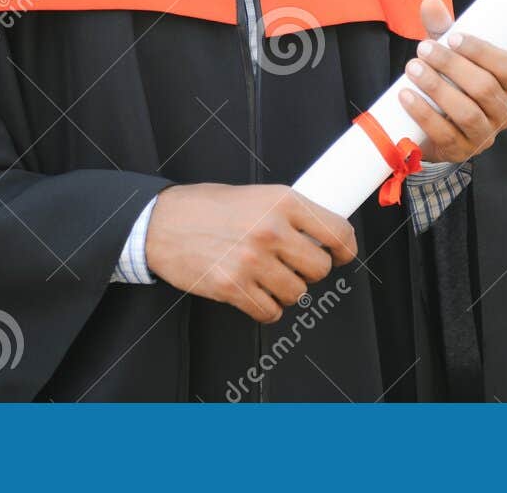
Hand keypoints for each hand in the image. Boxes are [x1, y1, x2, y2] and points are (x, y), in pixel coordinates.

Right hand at [143, 183, 356, 323]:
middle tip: (294, 265)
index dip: (345, 249)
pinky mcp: (233, 287)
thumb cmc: (207, 207)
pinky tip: (255, 293)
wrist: (161, 222)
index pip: (337, 232)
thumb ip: (289, 213)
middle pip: (319, 269)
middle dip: (310, 271)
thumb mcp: (257, 195)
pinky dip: (267, 308)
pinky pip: (270, 312)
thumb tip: (321, 235)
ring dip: (286, 291)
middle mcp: (271, 231)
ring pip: (296, 294)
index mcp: (283, 201)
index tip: (341, 255)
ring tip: (268, 277)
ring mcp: (252, 261)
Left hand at [396, 0, 506, 164]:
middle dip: (451, 66)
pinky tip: (405, 95)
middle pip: (484, 88)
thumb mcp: (451, 54)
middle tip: (423, 48)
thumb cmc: (451, 80)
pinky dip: (423, 113)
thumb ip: (442, 28)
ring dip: (437, 88)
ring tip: (411, 68)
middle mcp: (504, 112)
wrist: (438, 126)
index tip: (452, 36)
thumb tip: (429, 1)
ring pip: (466, 112)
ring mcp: (485, 136)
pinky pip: (445, 135)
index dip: (482, 51)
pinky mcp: (461, 152)